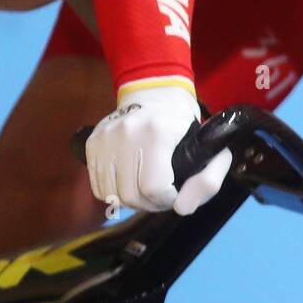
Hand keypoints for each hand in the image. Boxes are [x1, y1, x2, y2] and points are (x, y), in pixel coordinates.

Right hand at [85, 84, 231, 214]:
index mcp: (158, 131)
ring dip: (131, 201)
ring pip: (112, 195)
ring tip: (145, 190)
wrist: (155, 94)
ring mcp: (106, 137)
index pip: (154, 187)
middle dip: (149, 204)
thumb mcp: (210, 150)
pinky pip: (98, 186)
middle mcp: (127, 132)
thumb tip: (181, 208)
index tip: (174, 194)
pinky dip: (114, 193)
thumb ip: (208, 182)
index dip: (166, 200)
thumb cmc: (184, 127)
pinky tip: (129, 182)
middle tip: (160, 195)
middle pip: (131, 195)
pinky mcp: (93, 142)